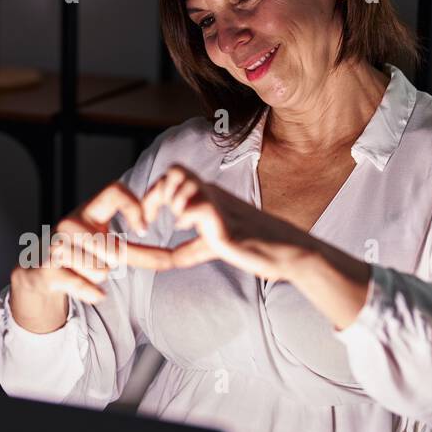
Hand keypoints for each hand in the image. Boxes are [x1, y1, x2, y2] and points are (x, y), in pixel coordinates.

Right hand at [8, 180, 176, 329]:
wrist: (40, 270)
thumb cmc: (80, 252)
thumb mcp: (104, 239)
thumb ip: (135, 245)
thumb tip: (173, 258)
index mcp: (89, 210)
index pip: (115, 192)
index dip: (134, 208)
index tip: (143, 231)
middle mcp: (71, 222)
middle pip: (114, 248)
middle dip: (118, 262)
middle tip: (107, 262)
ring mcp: (58, 245)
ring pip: (101, 270)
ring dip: (100, 277)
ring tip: (85, 270)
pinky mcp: (49, 269)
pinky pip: (83, 286)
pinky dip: (92, 293)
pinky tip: (94, 293)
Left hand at [139, 164, 315, 281]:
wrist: (287, 253)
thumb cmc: (255, 247)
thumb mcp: (212, 246)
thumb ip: (191, 248)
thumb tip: (168, 259)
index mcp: (207, 196)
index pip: (170, 179)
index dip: (150, 197)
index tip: (144, 222)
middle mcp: (211, 194)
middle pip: (172, 172)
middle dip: (154, 196)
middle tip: (148, 223)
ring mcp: (219, 204)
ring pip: (181, 181)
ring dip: (170, 203)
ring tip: (177, 225)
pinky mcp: (225, 222)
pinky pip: (196, 206)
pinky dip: (185, 216)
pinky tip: (187, 228)